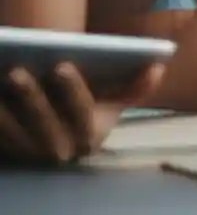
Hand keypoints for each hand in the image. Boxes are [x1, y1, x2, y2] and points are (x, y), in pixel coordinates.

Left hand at [0, 63, 163, 164]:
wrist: (61, 142)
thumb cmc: (89, 113)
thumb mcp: (113, 103)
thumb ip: (136, 87)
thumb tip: (158, 67)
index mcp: (90, 136)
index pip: (82, 112)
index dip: (72, 90)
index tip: (61, 65)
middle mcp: (60, 150)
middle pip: (43, 124)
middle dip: (31, 98)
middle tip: (17, 71)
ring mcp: (30, 154)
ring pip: (13, 133)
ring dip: (3, 111)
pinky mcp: (8, 153)